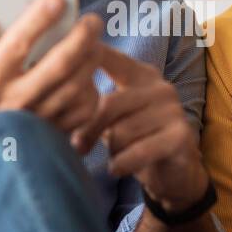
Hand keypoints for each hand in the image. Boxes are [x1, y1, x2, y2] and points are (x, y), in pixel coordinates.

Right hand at [0, 0, 103, 138]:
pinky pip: (82, 111)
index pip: (16, 44)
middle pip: (58, 65)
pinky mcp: (52, 135)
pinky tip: (88, 74)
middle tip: (91, 19)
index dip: (38, 18)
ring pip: (76, 86)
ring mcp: (37, 122)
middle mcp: (14, 103)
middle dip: (80, 36)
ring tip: (94, 41)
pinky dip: (91, 89)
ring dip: (90, 59)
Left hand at [69, 43, 208, 209]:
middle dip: (88, 129)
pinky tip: (116, 169)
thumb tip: (51, 98)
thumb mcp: (115, 118)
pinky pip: (138, 151)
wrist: (176, 174)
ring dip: (111, 150)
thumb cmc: (136, 140)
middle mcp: (160, 87)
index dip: (80, 65)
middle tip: (77, 146)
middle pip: (108, 104)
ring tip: (113, 157)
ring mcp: (173, 111)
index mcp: (142, 75)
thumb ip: (93, 102)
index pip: (107, 58)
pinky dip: (122, 164)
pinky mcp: (180, 136)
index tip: (55, 76)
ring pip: (121, 132)